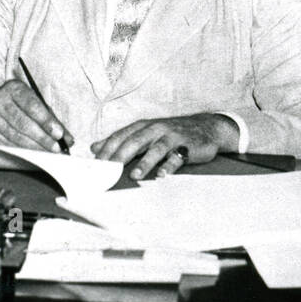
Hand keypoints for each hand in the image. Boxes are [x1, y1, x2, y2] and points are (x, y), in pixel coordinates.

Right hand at [0, 80, 69, 151]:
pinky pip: (8, 147)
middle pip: (23, 123)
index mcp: (13, 88)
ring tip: (49, 154)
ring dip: (35, 148)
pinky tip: (35, 156)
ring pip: (16, 137)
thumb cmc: (24, 106)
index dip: (46, 121)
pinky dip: (24, 153)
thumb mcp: (38, 105)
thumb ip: (52, 120)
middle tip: (56, 149)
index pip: (32, 105)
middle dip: (42, 138)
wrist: (0, 109)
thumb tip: (67, 139)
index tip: (58, 134)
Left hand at [92, 114, 238, 179]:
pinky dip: (170, 165)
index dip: (107, 149)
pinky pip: (177, 157)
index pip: (121, 136)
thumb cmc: (171, 133)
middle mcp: (156, 129)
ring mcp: (172, 137)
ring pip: (156, 148)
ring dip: (145, 162)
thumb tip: (94, 148)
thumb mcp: (145, 133)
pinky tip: (163, 175)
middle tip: (108, 170)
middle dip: (120, 155)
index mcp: (143, 126)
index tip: (95, 164)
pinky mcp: (187, 146)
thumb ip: (121, 141)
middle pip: (135, 141)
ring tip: (135, 175)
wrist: (206, 128)